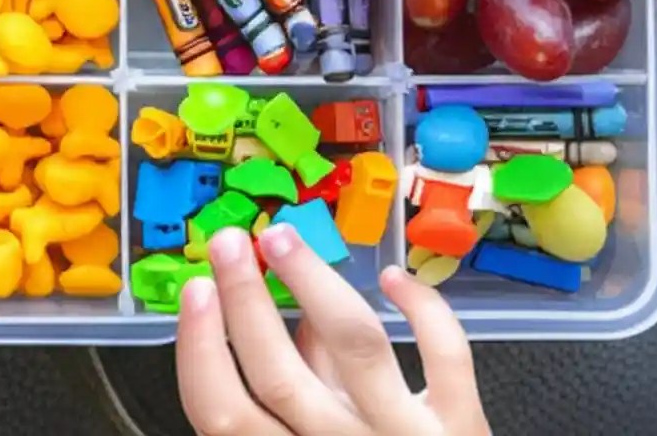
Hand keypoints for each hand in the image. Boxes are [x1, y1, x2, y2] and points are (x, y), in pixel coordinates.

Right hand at [176, 225, 489, 434]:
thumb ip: (296, 398)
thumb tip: (288, 322)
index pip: (224, 415)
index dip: (201, 349)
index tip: (195, 290)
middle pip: (278, 375)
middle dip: (245, 299)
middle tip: (230, 242)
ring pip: (355, 346)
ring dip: (313, 281)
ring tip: (284, 239)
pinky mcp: (461, 425)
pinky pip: (445, 353)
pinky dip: (423, 307)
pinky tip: (392, 278)